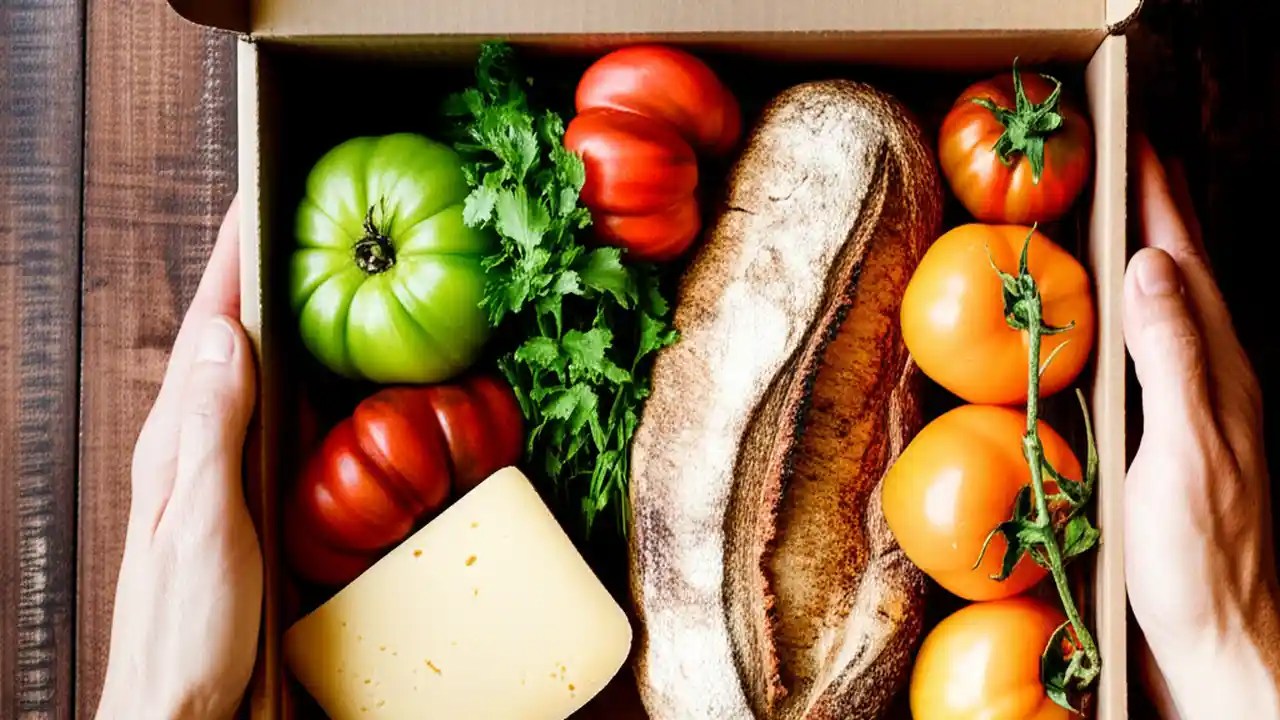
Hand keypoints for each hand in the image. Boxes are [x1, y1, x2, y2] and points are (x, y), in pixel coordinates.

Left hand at [97, 196, 262, 719]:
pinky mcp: (246, 498)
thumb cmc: (186, 627)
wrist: (182, 704)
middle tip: (295, 221)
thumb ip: (211, 427)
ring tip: (309, 274)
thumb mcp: (201, 520)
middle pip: (227, 335)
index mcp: (177, 437)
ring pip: (250, 373)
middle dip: (256, 270)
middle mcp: (194, 443)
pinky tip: (317, 374)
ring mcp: (218, 470)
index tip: (258, 200)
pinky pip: (271, 417)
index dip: (232, 259)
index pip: (208, 326)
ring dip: (276, 318)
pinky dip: (294, 378)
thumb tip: (224, 332)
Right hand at [1125, 136, 1279, 718]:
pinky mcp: (1172, 444)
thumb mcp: (1185, 453)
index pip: (1186, 265)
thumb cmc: (1201, 559)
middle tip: (1120, 163)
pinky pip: (1152, 357)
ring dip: (1144, 260)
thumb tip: (1148, 265)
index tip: (1134, 142)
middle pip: (1185, 278)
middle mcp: (1215, 383)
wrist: (1222, 643)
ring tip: (1112, 223)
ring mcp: (1197, 414)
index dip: (1162, 201)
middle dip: (1157, 213)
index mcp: (1220, 373)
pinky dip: (1128, 320)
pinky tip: (1108, 329)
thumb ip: (1173, 358)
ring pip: (1171, 315)